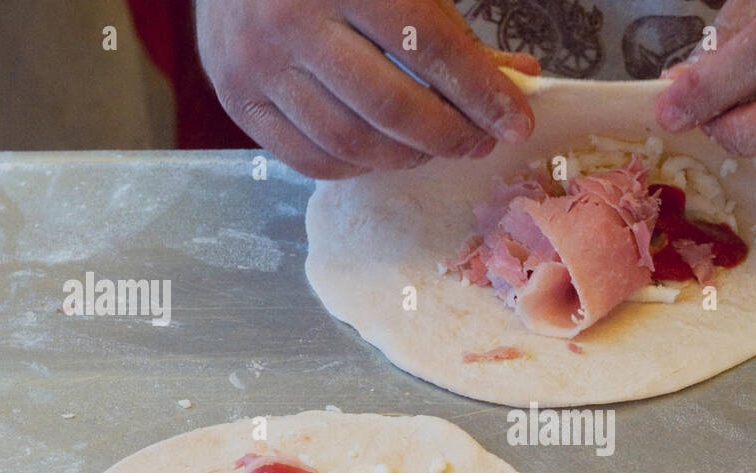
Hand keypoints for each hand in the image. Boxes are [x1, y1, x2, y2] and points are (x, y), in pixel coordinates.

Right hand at [196, 0, 540, 179]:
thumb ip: (452, 29)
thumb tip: (518, 79)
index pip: (428, 47)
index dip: (480, 92)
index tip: (516, 123)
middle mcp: (291, 22)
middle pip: (391, 107)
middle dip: (449, 135)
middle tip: (479, 142)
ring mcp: (257, 64)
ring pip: (350, 141)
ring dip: (407, 156)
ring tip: (433, 147)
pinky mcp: (237, 97)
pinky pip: (309, 158)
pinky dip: (357, 167)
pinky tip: (383, 152)